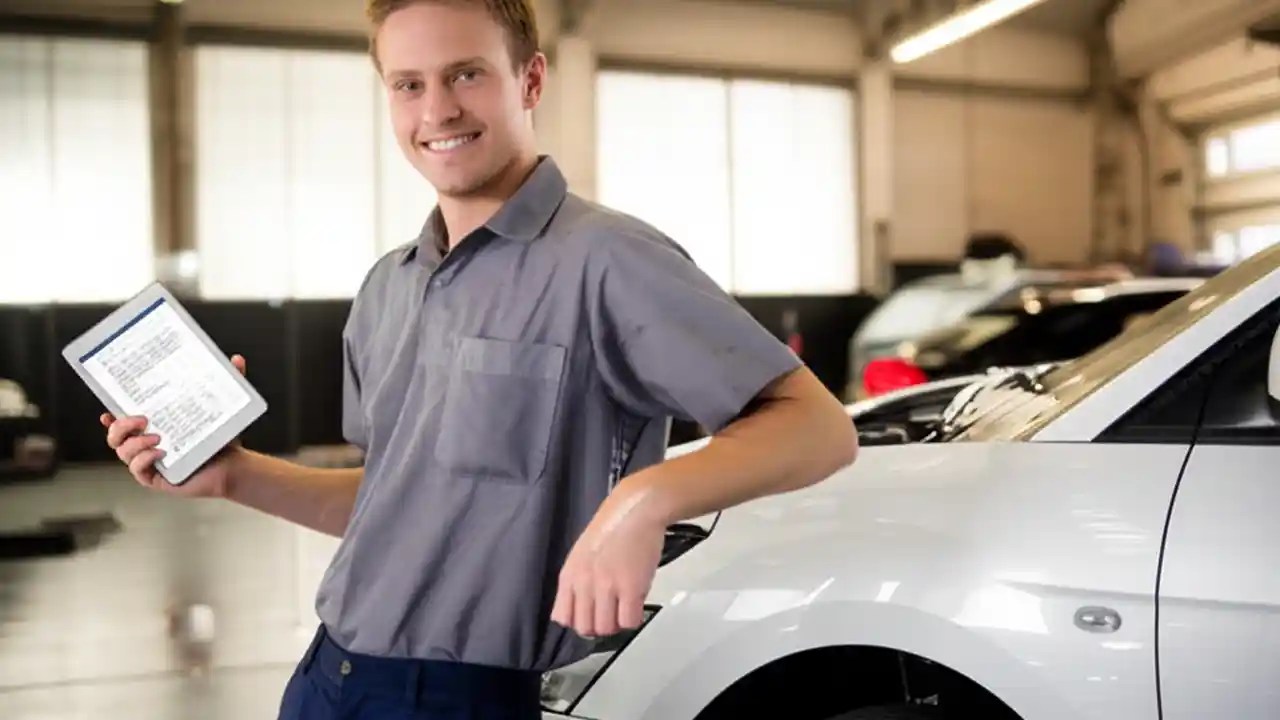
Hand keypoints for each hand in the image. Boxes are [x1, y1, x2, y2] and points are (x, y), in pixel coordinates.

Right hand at [101, 354, 246, 498]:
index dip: (112, 417)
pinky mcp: (157, 479)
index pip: (124, 422)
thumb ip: (229, 382)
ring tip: (157, 437)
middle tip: (141, 419)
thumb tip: (237, 359)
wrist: (234, 467)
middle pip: (116, 437)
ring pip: (123, 453)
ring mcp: (150, 463)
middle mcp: (147, 445)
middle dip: (120, 427)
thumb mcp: (222, 410)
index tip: (109, 409)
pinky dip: (144, 460)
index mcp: (155, 428)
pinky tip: (160, 453)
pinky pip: (138, 471)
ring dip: (135, 443)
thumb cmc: (222, 441)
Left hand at [551, 488, 664, 638]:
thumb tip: (585, 607)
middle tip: (612, 613)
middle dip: (600, 626)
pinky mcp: (630, 587)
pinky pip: (629, 621)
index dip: (579, 621)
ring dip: (617, 624)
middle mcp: (584, 582)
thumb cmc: (613, 528)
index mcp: (569, 575)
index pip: (563, 617)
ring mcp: (606, 586)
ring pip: (606, 629)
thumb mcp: (582, 554)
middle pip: (585, 627)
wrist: (635, 509)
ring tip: (625, 608)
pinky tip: (637, 604)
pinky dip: (634, 619)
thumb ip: (578, 582)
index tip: (592, 615)